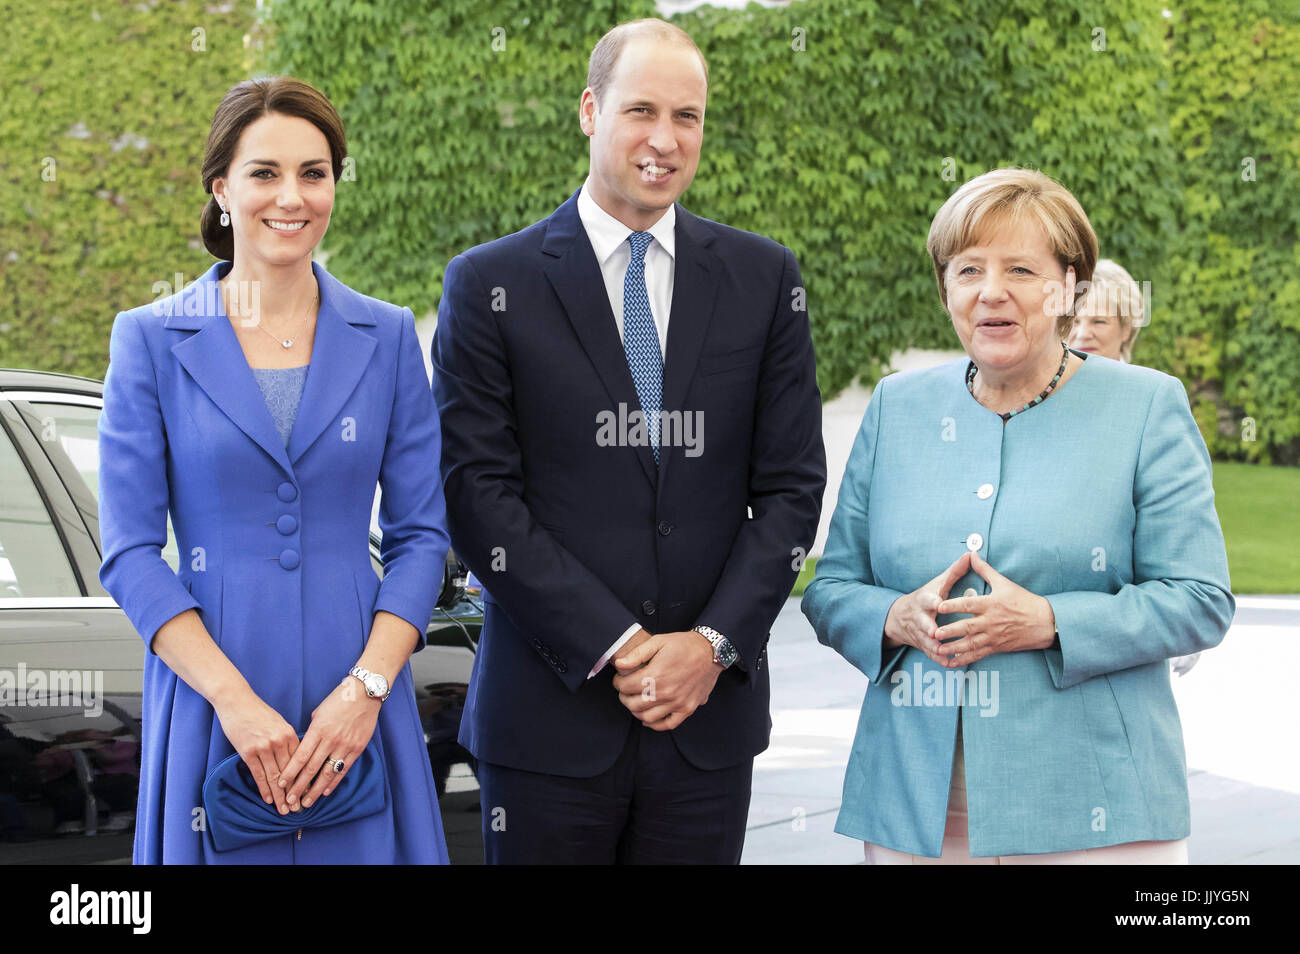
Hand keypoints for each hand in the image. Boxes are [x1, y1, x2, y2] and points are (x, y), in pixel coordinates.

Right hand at [212, 689, 299, 814]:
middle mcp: (279, 742)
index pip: (300, 762)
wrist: (236, 701)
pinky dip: (264, 789)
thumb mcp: (279, 723)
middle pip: (289, 772)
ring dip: (280, 796)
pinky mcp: (248, 752)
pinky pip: (258, 775)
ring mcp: (263, 747)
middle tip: (299, 809)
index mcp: (289, 734)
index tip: (308, 792)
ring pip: (274, 777)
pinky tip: (268, 800)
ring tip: (285, 810)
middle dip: (294, 792)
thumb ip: (287, 739)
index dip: (304, 780)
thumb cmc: (258, 712)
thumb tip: (295, 757)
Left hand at [277, 676, 381, 809]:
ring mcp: (345, 745)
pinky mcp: (357, 748)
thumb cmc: (339, 699)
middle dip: (298, 787)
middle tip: (289, 801)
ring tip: (306, 802)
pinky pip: (343, 769)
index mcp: (318, 730)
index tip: (280, 784)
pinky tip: (325, 792)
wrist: (365, 693)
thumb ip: (312, 731)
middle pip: (311, 769)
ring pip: (327, 773)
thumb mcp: (319, 712)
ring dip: (315, 790)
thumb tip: (305, 746)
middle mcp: (331, 740)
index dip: (290, 772)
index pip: (300, 756)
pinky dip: (334, 782)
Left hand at [611, 631, 721, 731]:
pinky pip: (667, 724)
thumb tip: (619, 664)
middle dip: (624, 697)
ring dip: (636, 711)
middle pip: (633, 704)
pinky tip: (648, 718)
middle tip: (625, 690)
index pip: (625, 687)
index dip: (618, 683)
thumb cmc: (683, 645)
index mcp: (656, 675)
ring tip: (635, 701)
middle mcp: (665, 692)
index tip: (619, 679)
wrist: (710, 652)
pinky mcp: (687, 709)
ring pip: (647, 717)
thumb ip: (636, 654)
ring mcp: (677, 703)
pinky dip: (654, 724)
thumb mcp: (658, 641)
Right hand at [883, 551, 971, 665]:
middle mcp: (919, 617)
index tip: (938, 604)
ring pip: (926, 641)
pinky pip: (930, 653)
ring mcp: (920, 632)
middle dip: (929, 628)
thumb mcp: (937, 583)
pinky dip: (939, 659)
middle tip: (936, 632)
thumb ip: (955, 571)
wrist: (899, 617)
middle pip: (923, 623)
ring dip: (935, 647)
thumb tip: (971, 554)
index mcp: (924, 600)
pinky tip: (949, 663)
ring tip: (946, 653)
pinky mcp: (922, 644)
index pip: (927, 599)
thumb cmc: (926, 597)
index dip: (933, 602)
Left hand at [933, 549, 1056, 666]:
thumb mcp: (1004, 583)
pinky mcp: (997, 647)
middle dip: (950, 631)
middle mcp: (991, 621)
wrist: (1045, 622)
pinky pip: (978, 654)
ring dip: (954, 647)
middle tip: (934, 632)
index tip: (939, 606)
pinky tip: (952, 662)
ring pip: (971, 644)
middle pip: (967, 627)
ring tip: (939, 649)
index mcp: (991, 604)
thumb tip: (972, 554)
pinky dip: (965, 659)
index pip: (969, 605)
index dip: (953, 605)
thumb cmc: (1024, 601)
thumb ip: (984, 569)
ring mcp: (994, 636)